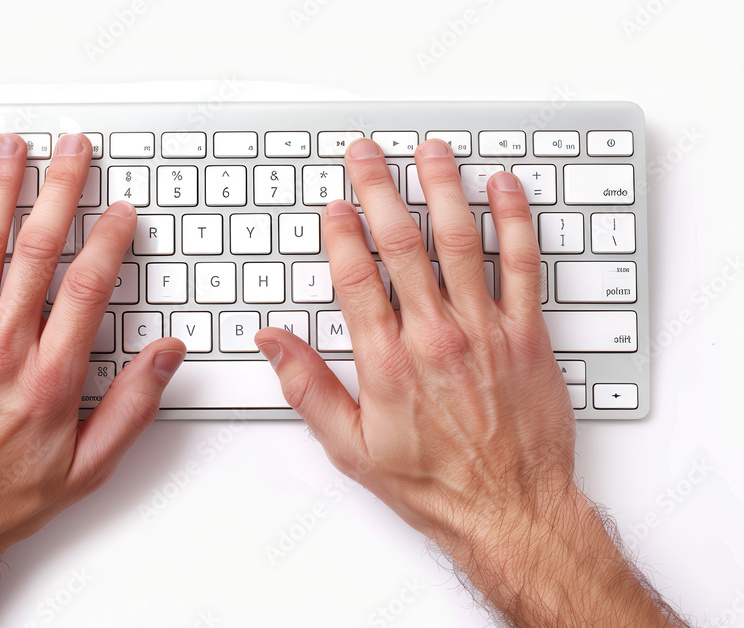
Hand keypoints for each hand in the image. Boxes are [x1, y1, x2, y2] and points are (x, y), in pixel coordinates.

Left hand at [0, 133, 186, 626]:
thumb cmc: (5, 495)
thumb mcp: (90, 466)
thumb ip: (134, 405)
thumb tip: (167, 354)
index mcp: (52, 377)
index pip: (88, 287)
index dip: (109, 239)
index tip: (121, 210)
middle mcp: (4, 347)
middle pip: (38, 249)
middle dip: (60, 190)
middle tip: (73, 149)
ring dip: (2, 190)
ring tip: (14, 149)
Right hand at [256, 137, 573, 546]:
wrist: (510, 511)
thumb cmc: (432, 484)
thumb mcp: (351, 448)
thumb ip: (308, 388)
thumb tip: (272, 342)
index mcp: (387, 363)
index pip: (357, 278)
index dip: (342, 233)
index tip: (334, 203)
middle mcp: (435, 337)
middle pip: (403, 245)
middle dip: (380, 190)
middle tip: (367, 154)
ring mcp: (485, 332)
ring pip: (461, 242)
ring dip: (443, 189)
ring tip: (430, 152)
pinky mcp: (528, 336)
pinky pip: (522, 266)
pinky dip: (514, 221)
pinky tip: (503, 189)